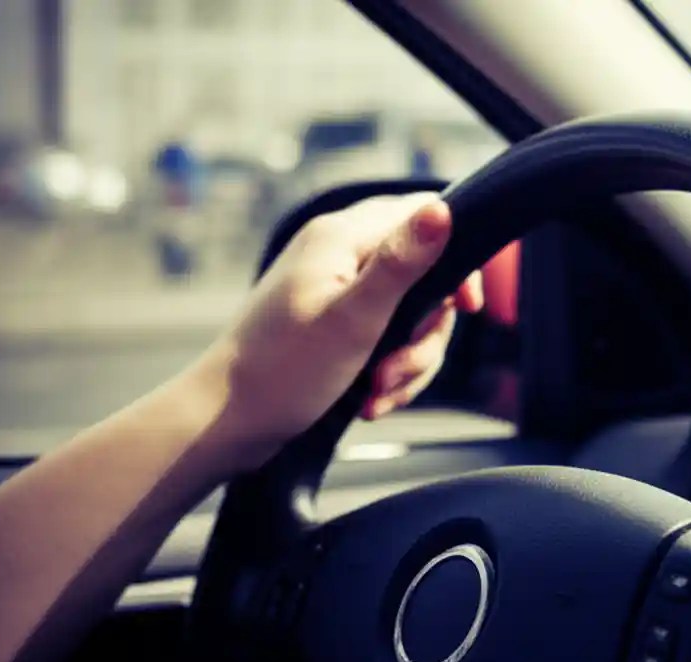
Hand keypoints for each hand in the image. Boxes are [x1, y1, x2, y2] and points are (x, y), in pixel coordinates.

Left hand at [201, 193, 481, 451]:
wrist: (226, 423)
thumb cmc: (282, 373)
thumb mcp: (354, 318)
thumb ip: (401, 263)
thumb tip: (442, 209)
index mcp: (341, 238)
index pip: (423, 213)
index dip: (457, 260)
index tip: (465, 308)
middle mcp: (338, 253)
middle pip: (425, 274)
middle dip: (425, 332)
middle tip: (397, 369)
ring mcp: (335, 289)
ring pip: (410, 314)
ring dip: (407, 361)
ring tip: (379, 392)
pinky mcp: (334, 322)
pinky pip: (387, 337)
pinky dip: (389, 370)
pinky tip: (372, 399)